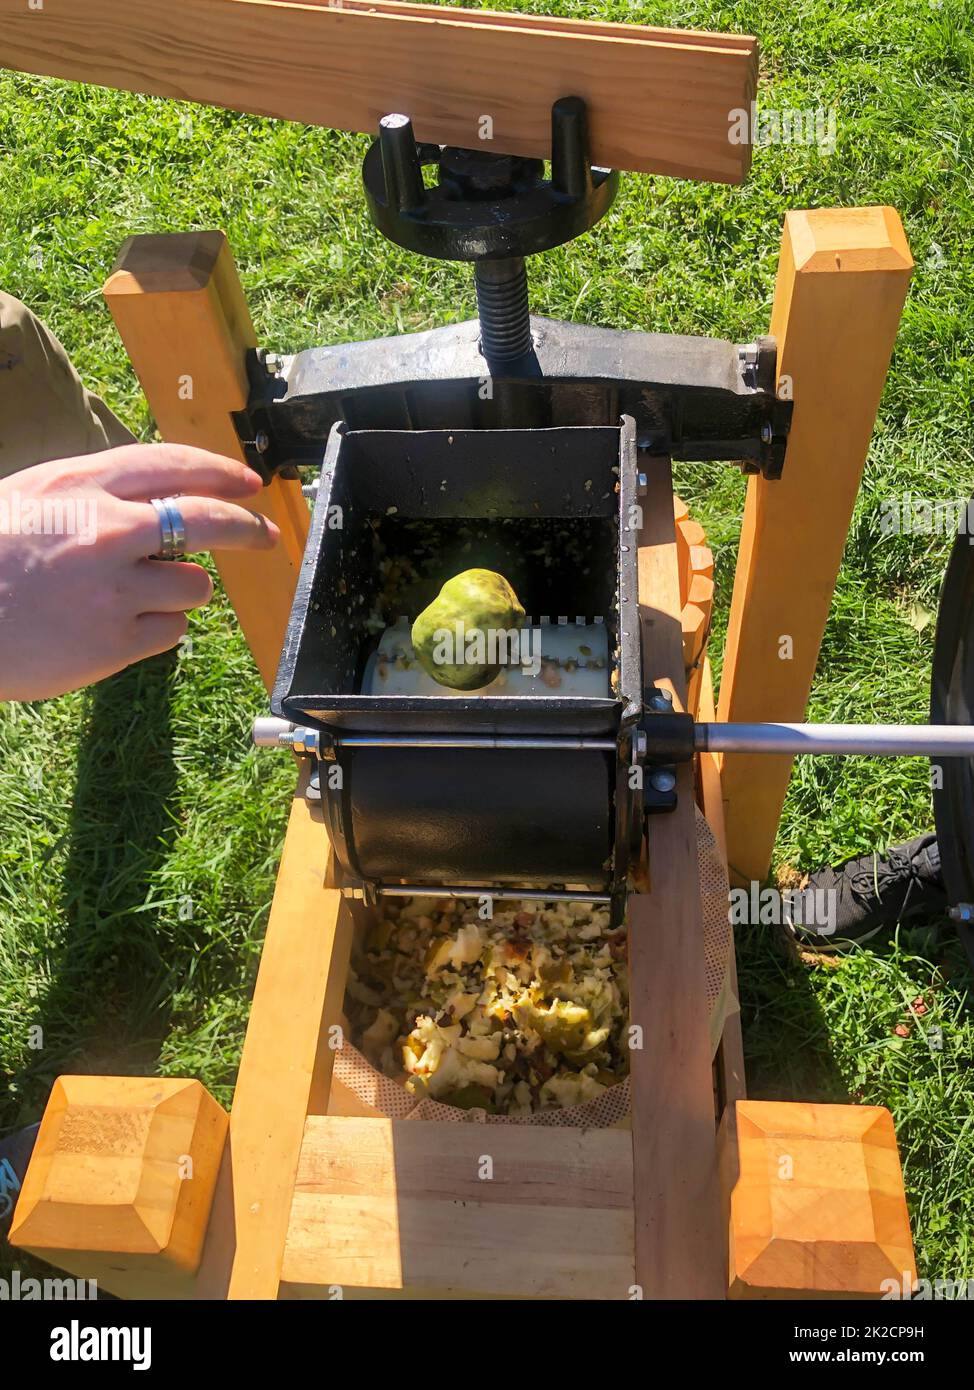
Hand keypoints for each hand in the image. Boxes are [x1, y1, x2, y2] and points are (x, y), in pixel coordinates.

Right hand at [0, 443, 278, 699]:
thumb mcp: (31, 498)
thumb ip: (94, 496)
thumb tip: (160, 503)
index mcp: (82, 484)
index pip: (175, 465)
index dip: (222, 473)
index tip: (249, 481)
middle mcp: (110, 530)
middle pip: (210, 521)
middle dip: (248, 527)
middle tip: (266, 534)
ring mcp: (117, 588)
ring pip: (193, 585)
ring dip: (175, 591)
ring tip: (118, 598)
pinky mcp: (117, 641)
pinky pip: (172, 632)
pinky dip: (154, 631)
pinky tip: (108, 629)